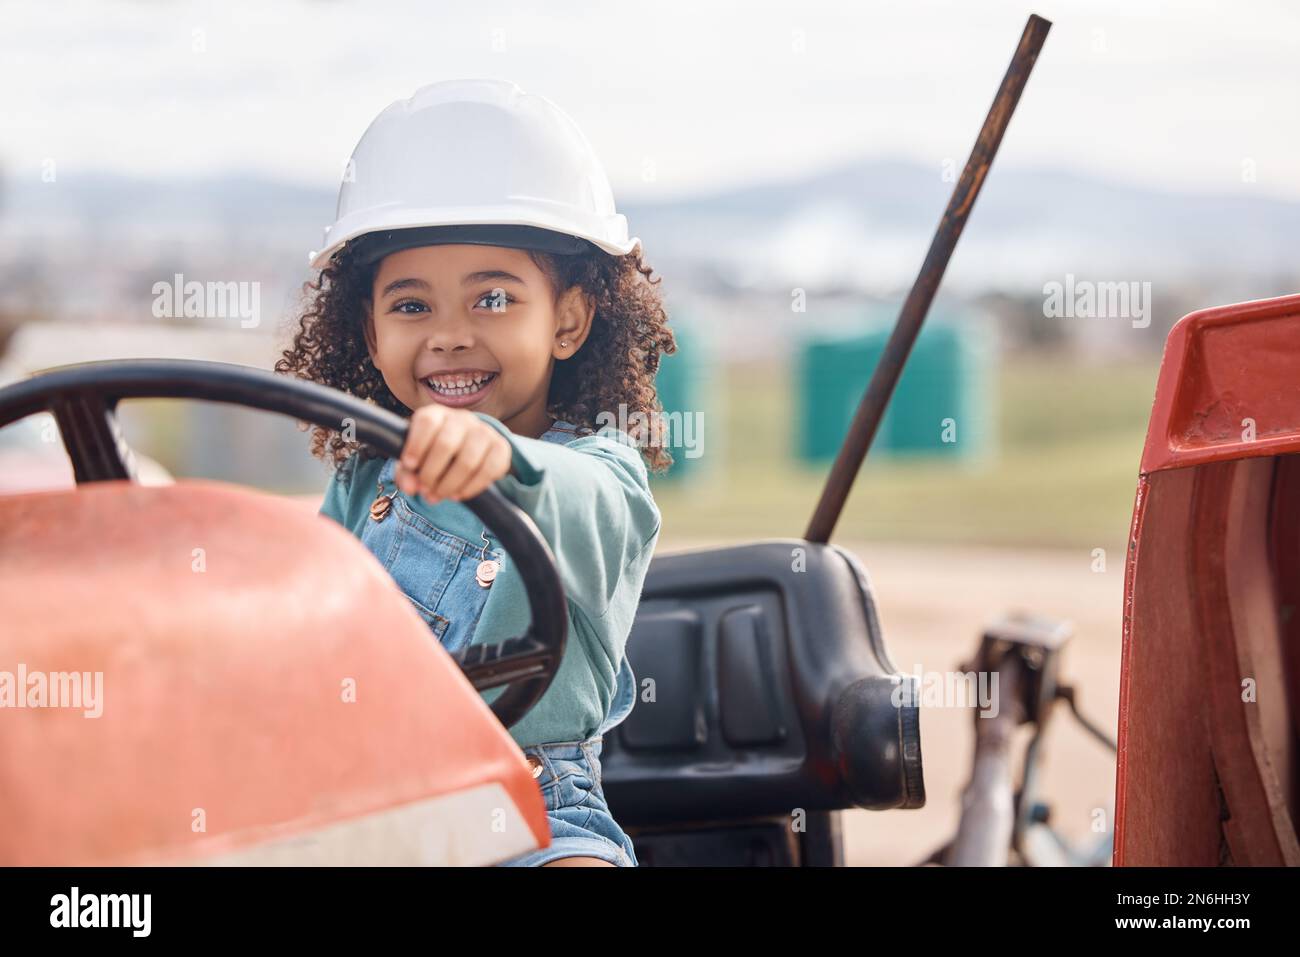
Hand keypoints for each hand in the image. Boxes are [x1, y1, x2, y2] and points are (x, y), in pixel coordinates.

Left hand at [394, 405, 512, 503]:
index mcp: (438, 414)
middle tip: (425, 489)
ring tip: (439, 495)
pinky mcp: (501, 448)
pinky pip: (488, 471)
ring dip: (449, 485)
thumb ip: (406, 473)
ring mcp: (484, 432)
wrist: (470, 452)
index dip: (416, 444)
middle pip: (446, 444)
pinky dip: (471, 488)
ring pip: (467, 461)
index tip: (410, 465)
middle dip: (431, 473)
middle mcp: (462, 419)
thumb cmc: (435, 455)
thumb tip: (410, 487)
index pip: (427, 421)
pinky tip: (458, 495)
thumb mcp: (416, 460)